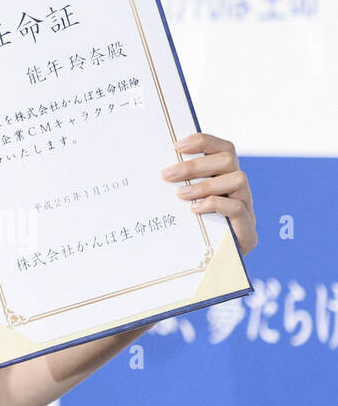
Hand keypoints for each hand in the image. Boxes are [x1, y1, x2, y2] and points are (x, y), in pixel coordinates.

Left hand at [160, 132, 256, 254]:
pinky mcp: (248, 229)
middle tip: (167, 174)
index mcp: (225, 177)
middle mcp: (240, 189)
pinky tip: (194, 209)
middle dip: (195, 165)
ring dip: (205, 184)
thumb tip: (157, 169)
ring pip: (238, 179)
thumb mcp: (185, 201)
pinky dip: (214, 204)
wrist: (213, 264)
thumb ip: (179, 184)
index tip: (177, 146)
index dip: (203, 141)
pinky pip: (237, 207)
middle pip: (228, 159)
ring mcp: (247, 207)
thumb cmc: (194, 228)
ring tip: (180, 195)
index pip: (224, 148)